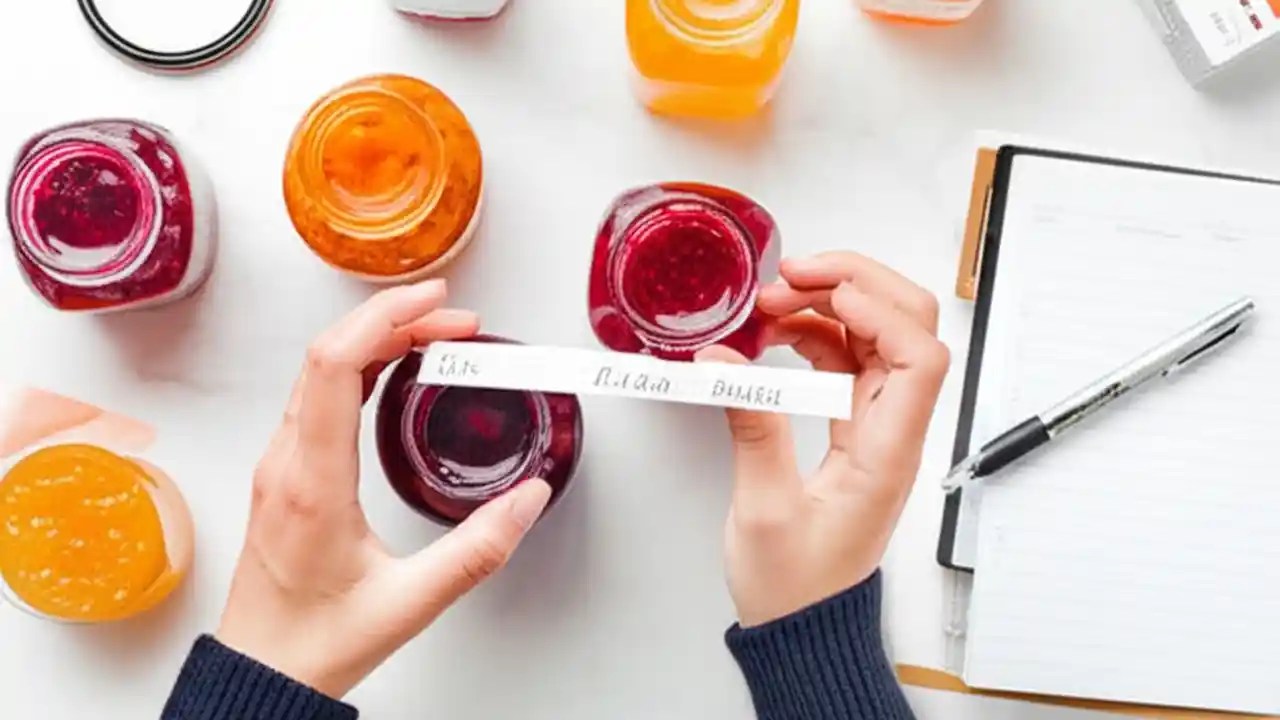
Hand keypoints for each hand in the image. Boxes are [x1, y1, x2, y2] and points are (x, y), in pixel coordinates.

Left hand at [216, 279, 551, 696]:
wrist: (260, 675)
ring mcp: (280, 466)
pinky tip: (389, 370)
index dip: (386, 317)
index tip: (435, 303)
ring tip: (432, 334)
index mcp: (312, 481)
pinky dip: (357, 365)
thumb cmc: (315, 643)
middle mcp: (287, 462)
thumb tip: (527, 500)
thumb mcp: (410, 603)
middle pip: (329, 354)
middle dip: (394, 318)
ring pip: (319, 371)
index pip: (336, 365)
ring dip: (374, 338)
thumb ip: (477, 550)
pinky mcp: (284, 475)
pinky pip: (315, 395)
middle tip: (454, 318)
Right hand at [698, 253, 949, 627]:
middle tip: (793, 274)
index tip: (817, 293)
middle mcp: (891, 432)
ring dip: (827, 307)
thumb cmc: (797, 587)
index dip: (876, 309)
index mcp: (887, 453)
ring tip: (771, 304)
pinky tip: (775, 336)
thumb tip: (728, 363)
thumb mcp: (764, 510)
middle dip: (854, 285)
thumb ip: (751, 428)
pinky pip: (844, 363)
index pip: (919, 357)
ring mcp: (873, 427)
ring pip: (873, 338)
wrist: (803, 625)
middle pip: (906, 328)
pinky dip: (813, 337)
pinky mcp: (850, 430)